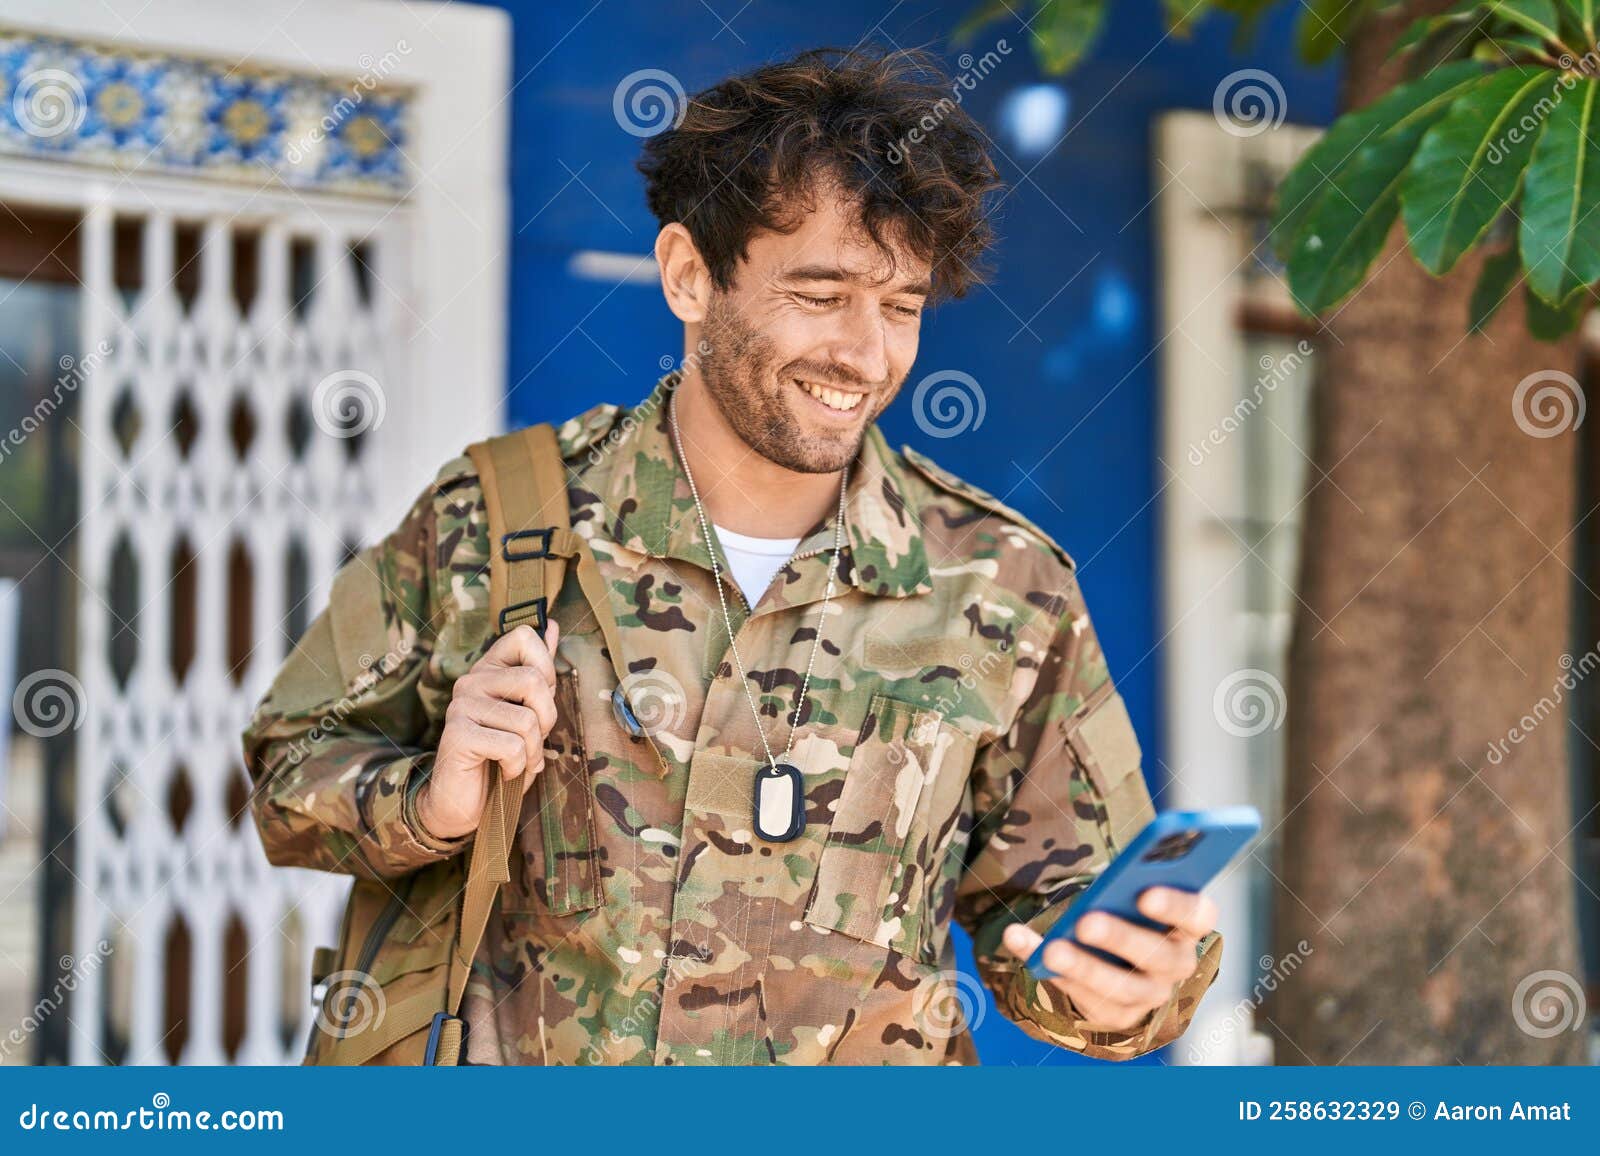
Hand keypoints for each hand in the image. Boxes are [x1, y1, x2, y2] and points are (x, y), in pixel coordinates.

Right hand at [416, 620, 559, 839]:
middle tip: (531, 740)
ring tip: (517, 761)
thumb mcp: (527, 711)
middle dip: (546, 719)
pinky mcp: (458, 734)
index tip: (539, 699)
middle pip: (534, 680)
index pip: (524, 636)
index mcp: (489, 669)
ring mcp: (461, 706)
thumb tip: (554, 626)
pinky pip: (512, 745)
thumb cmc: (501, 756)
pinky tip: (503, 771)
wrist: (465, 803)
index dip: (546, 668)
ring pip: (527, 720)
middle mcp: (471, 680)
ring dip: (532, 751)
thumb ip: (538, 670)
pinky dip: (518, 766)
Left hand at [1001, 887, 1216, 1031]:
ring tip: (1051, 950)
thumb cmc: (1123, 906)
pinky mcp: (1120, 1014)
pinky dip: (1058, 977)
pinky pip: (1090, 1001)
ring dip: (1084, 967)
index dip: (1175, 906)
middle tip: (1085, 923)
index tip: (1144, 894)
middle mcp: (1177, 962)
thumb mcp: (1126, 888)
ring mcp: (1151, 993)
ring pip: (1122, 987)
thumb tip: (1098, 869)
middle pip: (1158, 956)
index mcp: (1187, 923)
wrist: (1116, 953)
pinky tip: (1032, 954)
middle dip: (1121, 938)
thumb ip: (1120, 879)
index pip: (1197, 915)